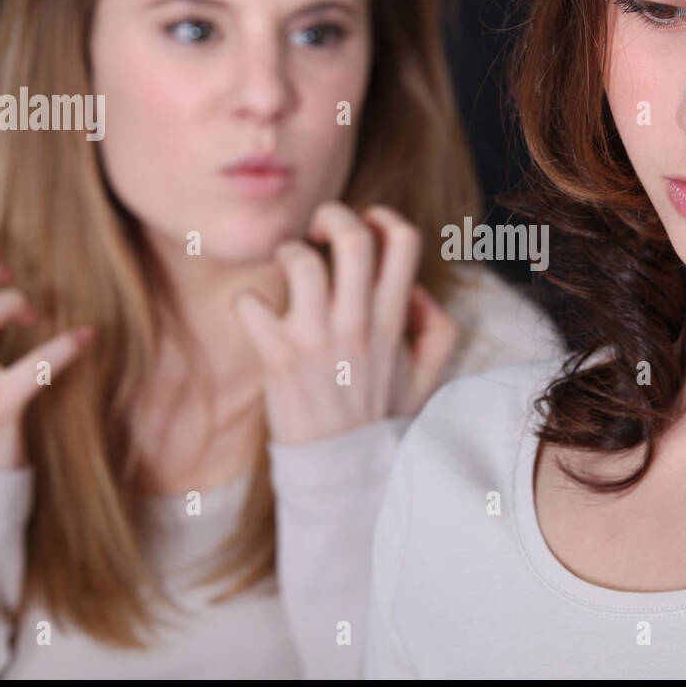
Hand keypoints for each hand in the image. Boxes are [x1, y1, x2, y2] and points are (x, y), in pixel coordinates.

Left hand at [232, 201, 459, 444]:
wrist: (344, 471)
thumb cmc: (381, 417)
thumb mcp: (429, 375)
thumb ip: (437, 327)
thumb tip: (416, 290)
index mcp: (392, 320)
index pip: (402, 240)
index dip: (383, 218)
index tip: (365, 228)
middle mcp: (356, 323)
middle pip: (352, 237)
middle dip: (331, 216)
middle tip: (318, 233)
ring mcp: (316, 339)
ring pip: (300, 261)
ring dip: (288, 251)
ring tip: (287, 268)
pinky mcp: (277, 357)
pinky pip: (251, 304)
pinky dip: (248, 302)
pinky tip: (258, 315)